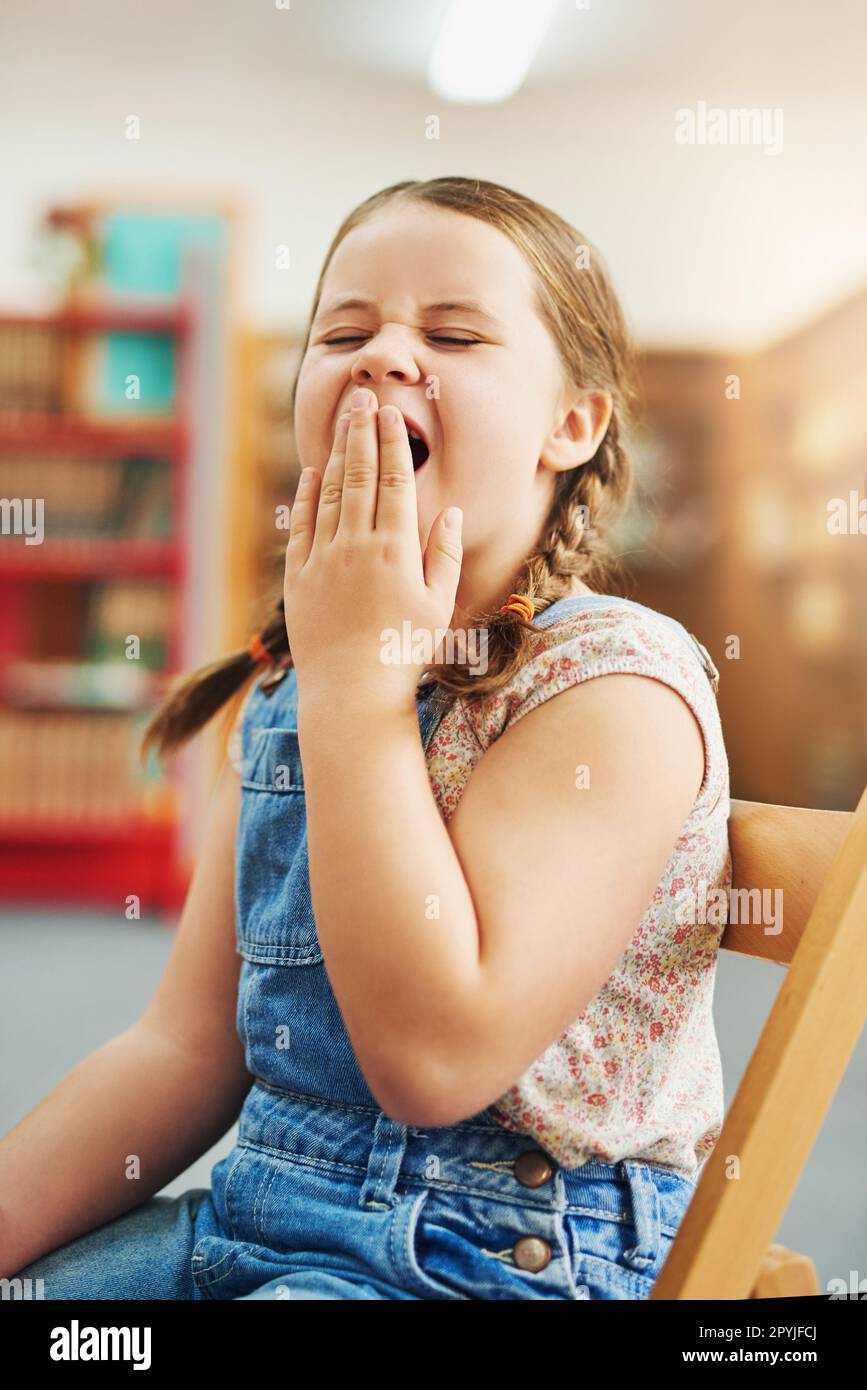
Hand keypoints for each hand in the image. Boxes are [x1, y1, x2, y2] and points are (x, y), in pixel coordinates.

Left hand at [283, 386, 463, 716]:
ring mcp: (324, 561)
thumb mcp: (438, 605)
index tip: (391, 412)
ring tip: (342, 424)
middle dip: (361, 433)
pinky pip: (301, 527)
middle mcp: (356, 548)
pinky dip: (305, 496)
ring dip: (335, 455)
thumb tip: (447, 510)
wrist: (352, 692)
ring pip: (328, 495)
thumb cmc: (405, 652)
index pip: (394, 483)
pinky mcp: (299, 579)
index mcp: (395, 551)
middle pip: (358, 477)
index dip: (392, 443)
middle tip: (362, 398)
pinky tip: (311, 473)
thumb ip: (443, 555)